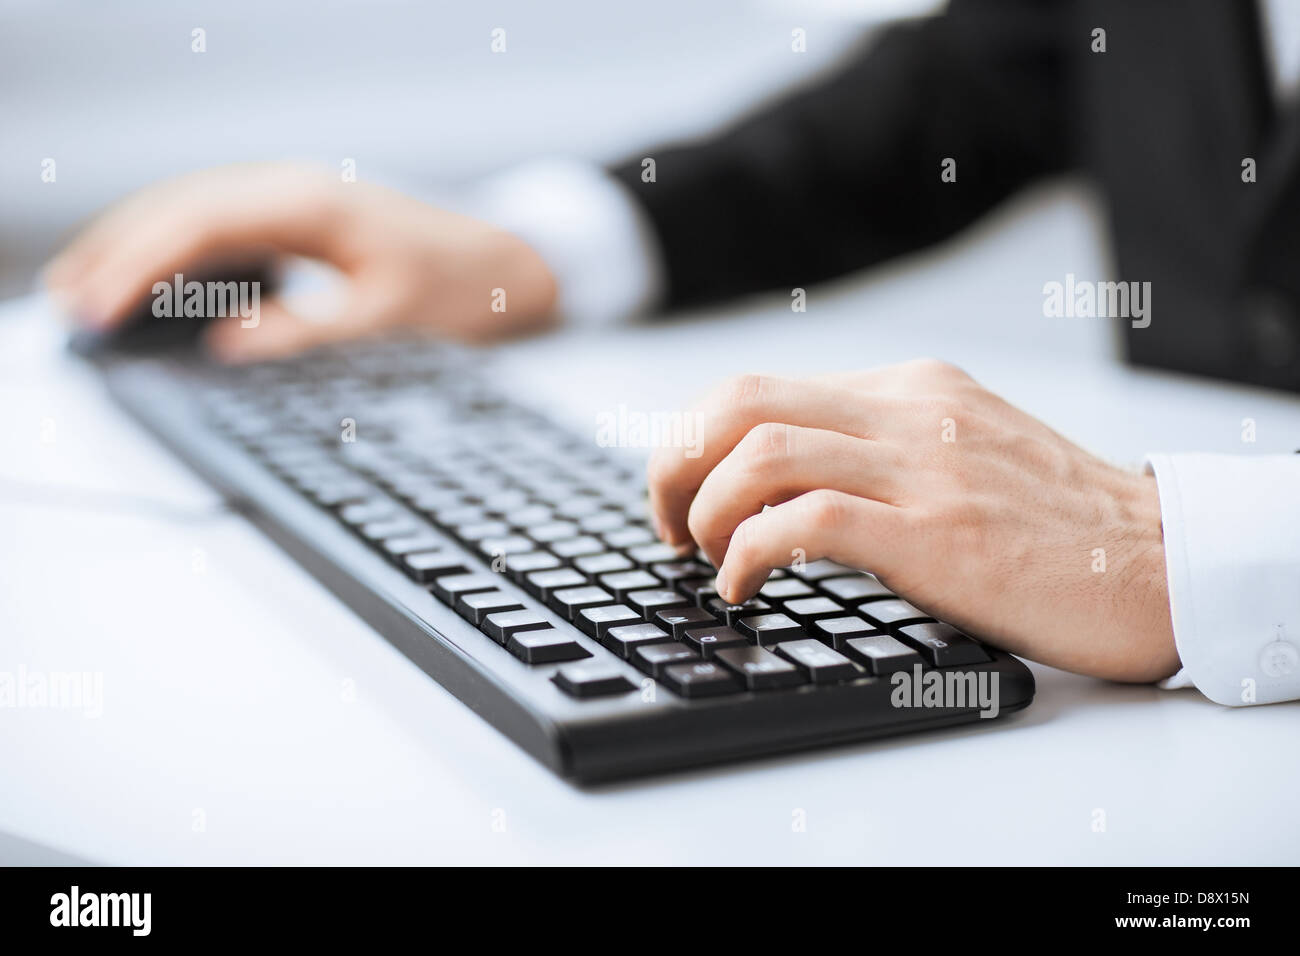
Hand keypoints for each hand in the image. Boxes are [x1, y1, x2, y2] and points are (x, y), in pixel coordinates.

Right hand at [43, 163, 557, 360]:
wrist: (498, 258)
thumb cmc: (450, 278)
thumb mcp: (384, 312)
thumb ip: (306, 327)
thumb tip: (228, 343)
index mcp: (309, 202)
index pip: (200, 222)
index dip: (141, 263)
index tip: (99, 305)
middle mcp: (289, 188)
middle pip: (180, 208)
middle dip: (118, 253)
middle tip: (71, 306)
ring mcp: (288, 197)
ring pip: (189, 211)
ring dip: (134, 245)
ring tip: (82, 289)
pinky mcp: (291, 217)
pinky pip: (215, 224)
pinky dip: (171, 249)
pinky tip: (146, 276)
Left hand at [647, 359, 1178, 682]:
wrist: (1159, 563)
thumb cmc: (1057, 524)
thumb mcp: (961, 452)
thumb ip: (881, 447)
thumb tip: (782, 480)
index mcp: (910, 389)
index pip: (759, 387)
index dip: (693, 440)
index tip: (681, 494)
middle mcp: (909, 412)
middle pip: (740, 402)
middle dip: (673, 463)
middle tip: (667, 526)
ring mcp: (923, 467)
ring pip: (760, 452)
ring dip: (702, 509)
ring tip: (702, 557)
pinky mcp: (936, 532)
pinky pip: (804, 521)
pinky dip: (747, 551)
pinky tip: (742, 585)